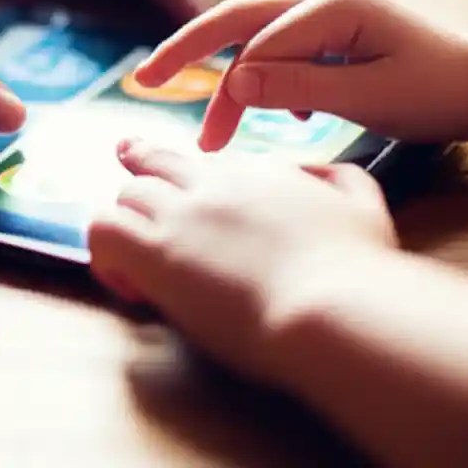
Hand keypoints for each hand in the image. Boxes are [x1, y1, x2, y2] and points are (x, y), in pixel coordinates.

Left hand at [88, 137, 394, 383]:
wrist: (335, 305)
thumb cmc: (359, 270)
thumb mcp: (366, 206)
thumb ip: (343, 179)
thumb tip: (317, 173)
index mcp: (259, 174)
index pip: (207, 163)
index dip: (192, 178)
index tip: (188, 195)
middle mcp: (213, 185)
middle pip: (156, 163)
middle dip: (140, 173)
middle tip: (130, 182)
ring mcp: (180, 215)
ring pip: (125, 194)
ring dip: (126, 221)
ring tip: (132, 259)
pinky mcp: (155, 254)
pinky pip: (101, 231)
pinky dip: (103, 253)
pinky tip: (128, 283)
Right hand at [134, 0, 467, 147]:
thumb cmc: (439, 95)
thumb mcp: (369, 97)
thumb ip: (299, 87)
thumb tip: (234, 83)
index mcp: (334, 5)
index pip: (257, 45)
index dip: (229, 93)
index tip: (213, 143)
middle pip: (238, 18)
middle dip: (189, 49)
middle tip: (144, 82)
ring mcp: (330, 8)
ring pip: (256, 33)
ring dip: (232, 74)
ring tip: (218, 129)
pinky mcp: (335, 28)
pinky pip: (281, 46)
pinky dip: (267, 77)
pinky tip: (285, 114)